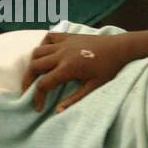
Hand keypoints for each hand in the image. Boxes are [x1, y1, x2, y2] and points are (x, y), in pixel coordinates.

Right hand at [20, 32, 136, 111]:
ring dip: (33, 63)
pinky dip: (43, 45)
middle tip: (28, 91)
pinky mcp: (67, 36)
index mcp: (68, 68)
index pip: (43, 84)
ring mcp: (63, 43)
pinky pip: (48, 37)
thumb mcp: (94, 87)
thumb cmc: (109, 69)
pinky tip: (46, 55)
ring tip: (35, 75)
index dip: (37, 97)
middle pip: (34, 66)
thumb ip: (74, 100)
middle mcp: (61, 54)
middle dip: (27, 81)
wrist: (119, 48)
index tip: (37, 107)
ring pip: (37, 51)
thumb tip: (57, 112)